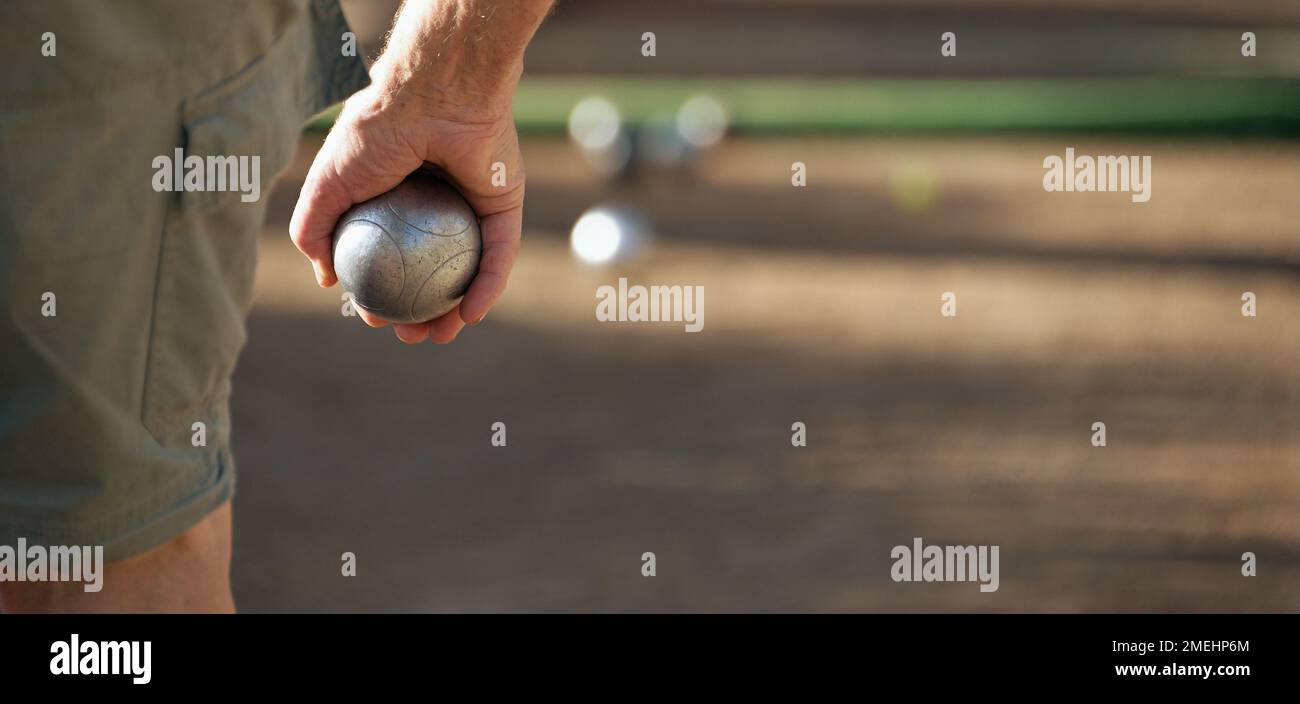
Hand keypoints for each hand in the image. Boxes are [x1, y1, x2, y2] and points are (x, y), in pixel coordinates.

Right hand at [289, 0, 551, 343]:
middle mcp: (435, 206)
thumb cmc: (376, 133)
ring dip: (455, 310)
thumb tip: (326, 278)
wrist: (434, 96)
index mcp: (394, 200)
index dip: (380, 293)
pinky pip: (499, 254)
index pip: (389, 258)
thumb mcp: (327, 184)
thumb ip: (315, 230)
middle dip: (420, 313)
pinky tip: (473, 315)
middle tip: (409, 337)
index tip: (371, 317)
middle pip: (431, 271)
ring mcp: (472, 207)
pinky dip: (487, 287)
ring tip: (439, 337)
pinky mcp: (506, 206)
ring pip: (466, 270)